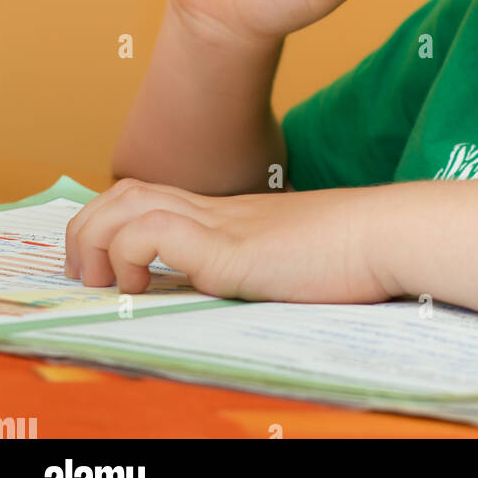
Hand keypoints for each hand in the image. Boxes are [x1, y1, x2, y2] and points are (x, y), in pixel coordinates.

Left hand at [63, 177, 401, 303]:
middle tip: (91, 276)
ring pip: (126, 203)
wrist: (389, 235)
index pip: (151, 196)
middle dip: (88, 230)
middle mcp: (216, 211)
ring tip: (104, 283)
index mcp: (230, 214)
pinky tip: (142, 285)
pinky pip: (152, 232)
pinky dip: (128, 254)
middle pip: (126, 191)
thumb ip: (267, 264)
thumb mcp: (297, 259)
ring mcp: (219, 224)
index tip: (107, 267)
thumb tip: (250, 286)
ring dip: (95, 241)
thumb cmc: (358, 254)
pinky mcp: (226, 246)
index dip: (114, 221)